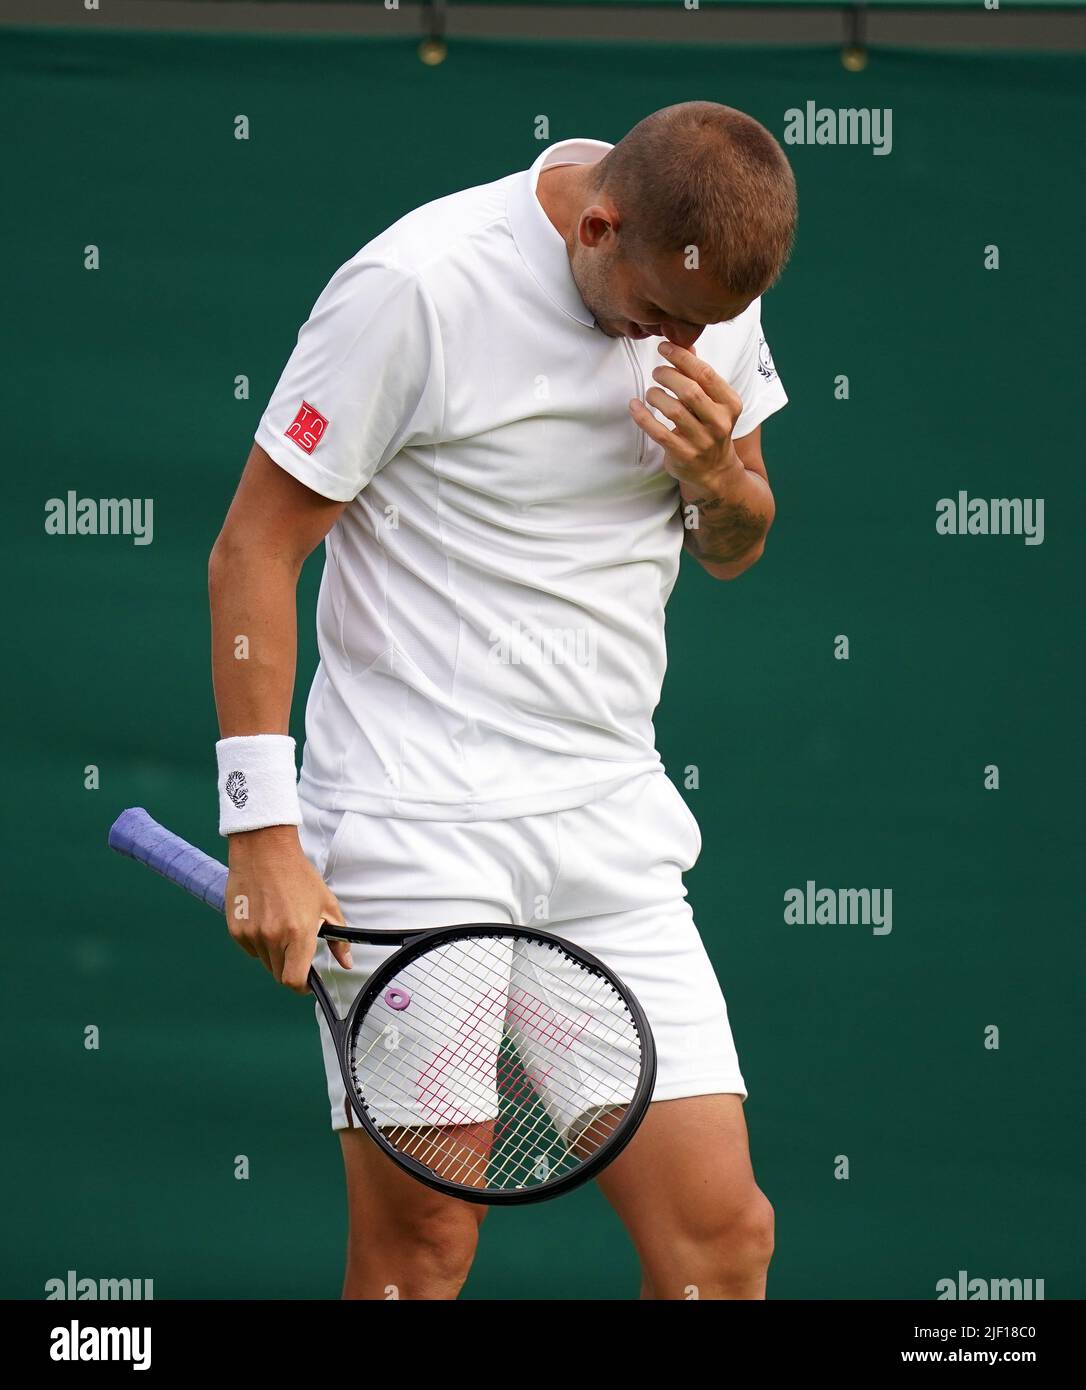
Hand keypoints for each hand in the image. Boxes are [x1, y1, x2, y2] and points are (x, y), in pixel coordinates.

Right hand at [224, 825, 351, 992]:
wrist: (265, 851)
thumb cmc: (298, 875)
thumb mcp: (326, 904)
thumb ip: (339, 938)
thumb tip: (346, 962)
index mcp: (298, 934)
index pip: (294, 980)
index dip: (302, 987)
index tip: (307, 982)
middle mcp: (272, 938)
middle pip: (278, 973)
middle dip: (289, 967)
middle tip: (296, 946)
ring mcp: (251, 934)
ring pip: (264, 961)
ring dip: (274, 953)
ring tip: (280, 925)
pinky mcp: (235, 929)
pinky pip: (250, 948)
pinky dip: (259, 942)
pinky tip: (265, 919)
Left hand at [629, 342, 744, 489]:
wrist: (715, 470)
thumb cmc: (710, 427)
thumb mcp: (714, 401)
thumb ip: (699, 375)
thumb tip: (685, 345)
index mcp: (729, 403)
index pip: (705, 373)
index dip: (681, 357)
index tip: (664, 348)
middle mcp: (719, 422)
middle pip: (689, 391)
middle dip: (667, 375)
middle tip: (656, 372)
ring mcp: (701, 441)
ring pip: (673, 410)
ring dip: (655, 395)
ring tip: (651, 392)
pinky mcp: (683, 454)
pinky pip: (658, 432)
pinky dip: (642, 416)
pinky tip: (634, 405)